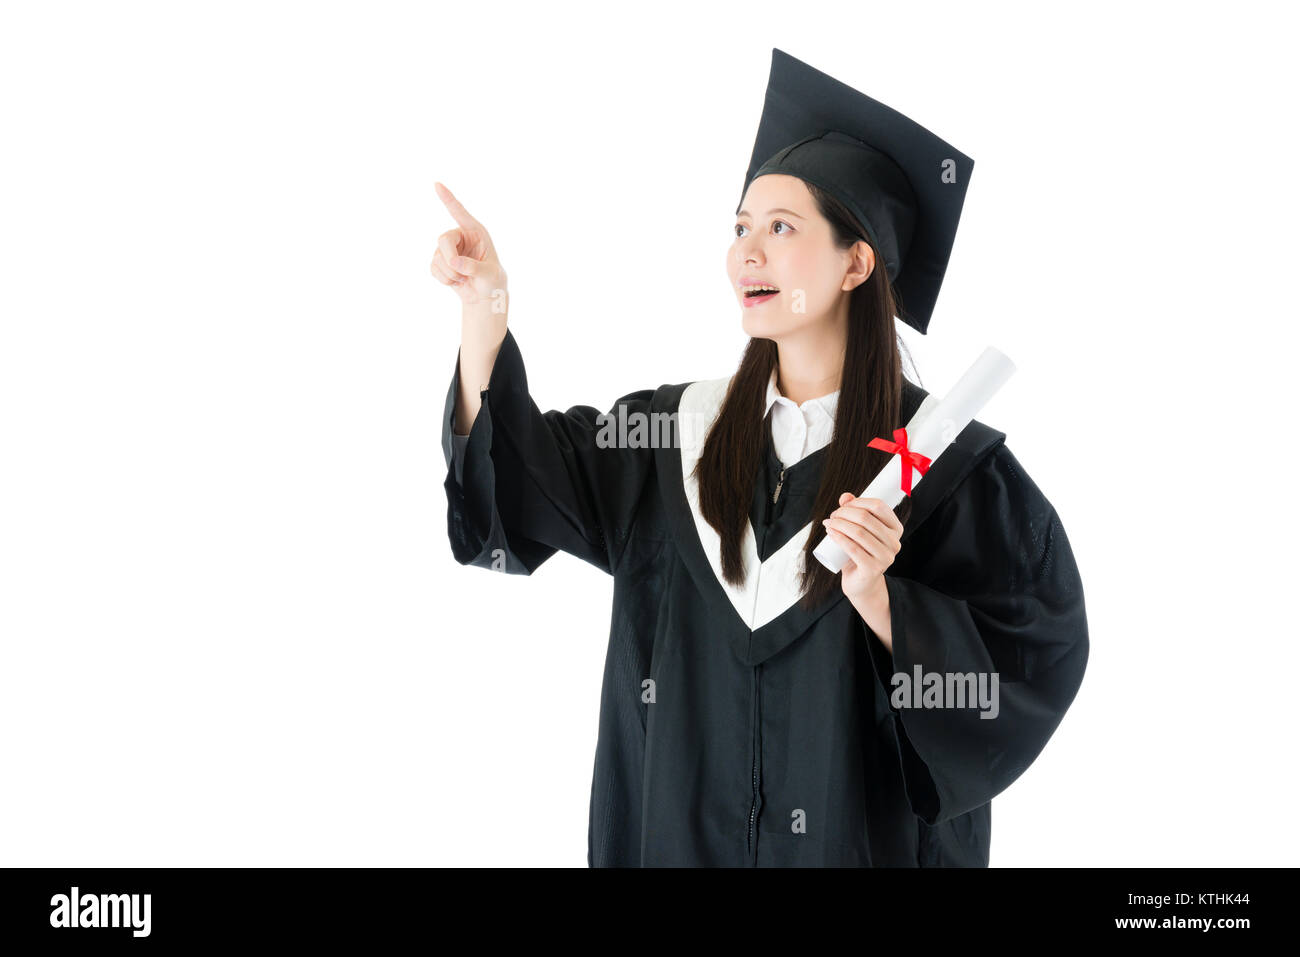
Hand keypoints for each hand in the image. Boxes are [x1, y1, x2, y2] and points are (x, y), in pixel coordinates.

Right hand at [432, 182, 508, 309]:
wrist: (484, 296)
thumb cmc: (492, 281)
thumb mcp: (489, 274)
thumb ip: (473, 267)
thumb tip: (454, 262)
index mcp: (476, 232)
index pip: (459, 212)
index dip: (448, 198)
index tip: (437, 184)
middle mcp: (461, 236)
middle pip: (443, 239)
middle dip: (449, 258)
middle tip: (459, 274)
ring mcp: (449, 249)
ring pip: (438, 257)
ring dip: (450, 273)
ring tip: (463, 279)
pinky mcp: (440, 261)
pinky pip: (434, 268)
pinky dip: (444, 279)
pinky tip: (455, 282)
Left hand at [822, 493, 902, 606]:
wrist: (861, 582)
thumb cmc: (860, 552)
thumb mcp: (860, 530)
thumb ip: (855, 510)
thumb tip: (845, 496)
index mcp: (896, 528)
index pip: (878, 506)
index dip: (858, 502)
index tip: (842, 506)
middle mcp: (895, 542)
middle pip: (866, 518)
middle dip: (844, 513)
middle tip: (832, 517)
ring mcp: (886, 557)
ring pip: (858, 532)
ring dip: (839, 524)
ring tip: (828, 523)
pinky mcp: (873, 569)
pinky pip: (853, 548)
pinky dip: (839, 538)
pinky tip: (830, 533)